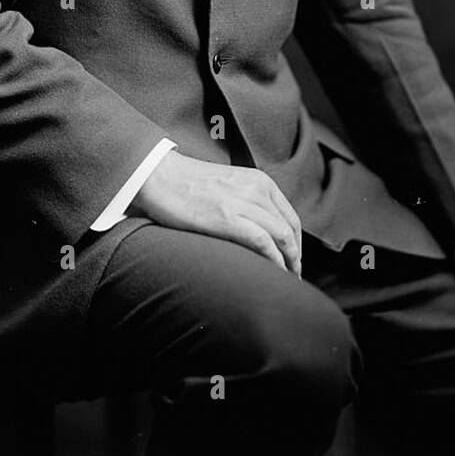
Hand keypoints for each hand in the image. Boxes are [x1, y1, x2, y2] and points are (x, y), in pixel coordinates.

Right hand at [130, 151, 302, 275]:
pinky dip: (273, 260)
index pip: (290, 217)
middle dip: (295, 257)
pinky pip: (263, 242)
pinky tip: (272, 273)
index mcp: (259, 180)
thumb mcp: (229, 186)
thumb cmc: (187, 185)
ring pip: (282, 236)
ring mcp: (242, 202)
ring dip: (288, 262)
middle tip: (292, 276)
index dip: (297, 243)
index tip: (293, 260)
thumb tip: (262, 232)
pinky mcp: (227, 217)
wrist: (158, 175)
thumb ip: (248, 202)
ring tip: (284, 280)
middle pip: (290, 229)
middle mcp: (256, 188)